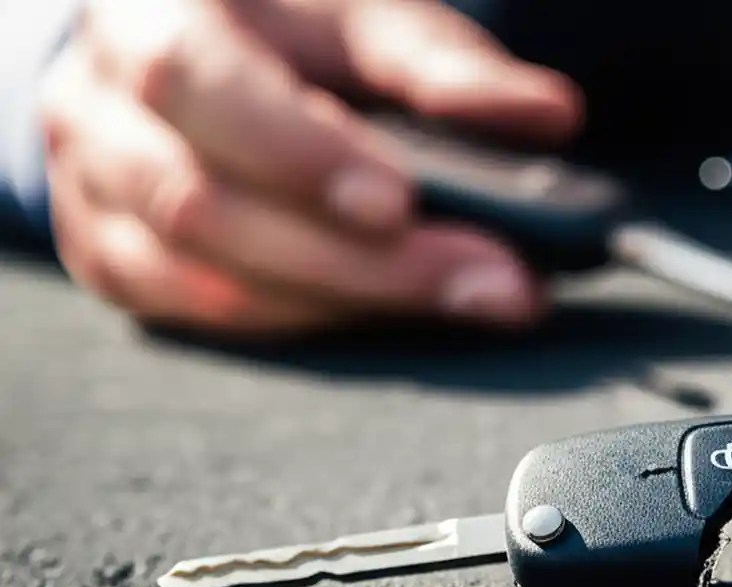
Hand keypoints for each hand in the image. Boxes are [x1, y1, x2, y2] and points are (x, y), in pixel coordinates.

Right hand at [41, 0, 582, 336]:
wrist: (181, 48)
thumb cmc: (278, 25)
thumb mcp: (360, 16)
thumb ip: (441, 64)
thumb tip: (551, 115)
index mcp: (155, 16)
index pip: (206, 88)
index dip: (301, 156)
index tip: (402, 205)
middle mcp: (99, 109)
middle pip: (207, 208)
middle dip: (360, 262)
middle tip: (489, 285)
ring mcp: (90, 194)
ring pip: (203, 278)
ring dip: (343, 305)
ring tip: (466, 302)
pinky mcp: (110, 258)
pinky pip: (199, 314)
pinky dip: (299, 322)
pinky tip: (383, 317)